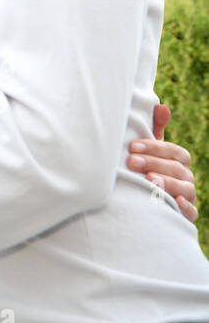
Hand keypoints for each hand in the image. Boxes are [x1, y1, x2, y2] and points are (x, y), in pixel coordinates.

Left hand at [128, 103, 197, 221]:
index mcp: (179, 161)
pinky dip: (184, 207)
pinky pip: (190, 212)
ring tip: (149, 180)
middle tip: (132, 162)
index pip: (174, 152)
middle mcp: (186, 178)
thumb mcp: (148, 151)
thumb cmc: (145, 170)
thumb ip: (154, 130)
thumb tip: (161, 107)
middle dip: (154, 163)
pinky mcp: (184, 215)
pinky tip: (174, 201)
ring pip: (184, 189)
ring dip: (167, 183)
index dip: (155, 148)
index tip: (132, 146)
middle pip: (177, 169)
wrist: (141, 203)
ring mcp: (187, 197)